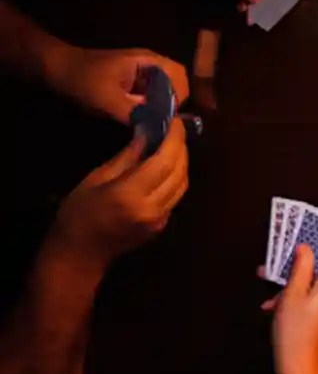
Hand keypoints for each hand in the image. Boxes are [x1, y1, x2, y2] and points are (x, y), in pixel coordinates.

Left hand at [46, 47, 188, 124]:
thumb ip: (133, 113)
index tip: (168, 116)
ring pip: (163, 94)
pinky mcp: (133, 86)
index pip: (179, 76)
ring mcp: (142, 76)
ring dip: (159, 110)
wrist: (56, 70)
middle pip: (175, 86)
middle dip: (170, 106)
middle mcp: (150, 66)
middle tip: (159, 123)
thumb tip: (156, 132)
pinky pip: (150, 99)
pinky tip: (138, 121)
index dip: (179, 96)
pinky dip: (148, 110)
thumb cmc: (82, 78)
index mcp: (148, 61)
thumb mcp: (106, 98)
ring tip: (149, 124)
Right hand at [52, 122, 188, 269]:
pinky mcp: (162, 225)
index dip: (175, 138)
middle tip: (175, 129)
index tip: (175, 120)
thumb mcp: (97, 178)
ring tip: (172, 143)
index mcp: (132, 194)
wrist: (79, 254)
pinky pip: (176, 196)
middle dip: (181, 147)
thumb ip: (129, 156)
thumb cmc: (79, 213)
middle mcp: (153, 208)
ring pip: (183, 184)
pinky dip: (176, 177)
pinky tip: (166, 166)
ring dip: (182, 162)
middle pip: (180, 171)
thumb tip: (149, 132)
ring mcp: (161, 219)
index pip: (165, 161)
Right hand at [264, 246, 317, 373]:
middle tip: (276, 259)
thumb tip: (306, 248)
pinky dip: (299, 296)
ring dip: (294, 282)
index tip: (302, 231)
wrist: (303, 372)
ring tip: (269, 286)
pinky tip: (275, 305)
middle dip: (298, 263)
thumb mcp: (293, 295)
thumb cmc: (296, 333)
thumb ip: (301, 266)